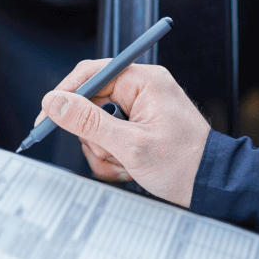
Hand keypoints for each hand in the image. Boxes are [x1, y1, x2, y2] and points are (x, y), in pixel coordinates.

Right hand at [35, 61, 210, 206]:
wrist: (212, 185)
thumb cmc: (184, 164)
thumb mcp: (131, 145)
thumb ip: (89, 122)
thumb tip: (54, 102)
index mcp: (144, 81)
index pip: (91, 73)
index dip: (64, 95)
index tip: (46, 118)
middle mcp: (142, 90)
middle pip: (90, 105)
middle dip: (94, 137)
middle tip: (109, 154)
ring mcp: (140, 110)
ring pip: (97, 127)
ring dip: (105, 153)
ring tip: (127, 166)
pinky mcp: (139, 128)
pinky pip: (110, 140)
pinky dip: (114, 159)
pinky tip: (131, 170)